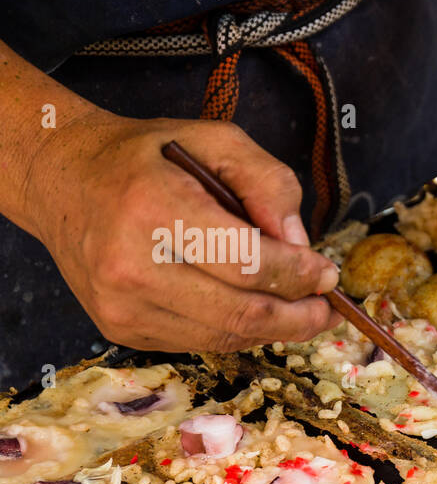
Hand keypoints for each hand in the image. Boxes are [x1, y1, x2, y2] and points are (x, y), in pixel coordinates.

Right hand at [22, 111, 338, 351]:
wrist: (61, 180)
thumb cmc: (147, 158)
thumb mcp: (215, 141)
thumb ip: (268, 183)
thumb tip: (302, 244)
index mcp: (153, 209)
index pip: (247, 261)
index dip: (299, 274)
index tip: (327, 273)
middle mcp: (131, 265)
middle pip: (242, 312)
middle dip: (299, 315)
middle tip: (327, 308)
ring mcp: (122, 305)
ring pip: (225, 336)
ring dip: (274, 329)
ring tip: (300, 311)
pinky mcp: (120, 328)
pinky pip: (200, 342)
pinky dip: (237, 331)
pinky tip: (251, 310)